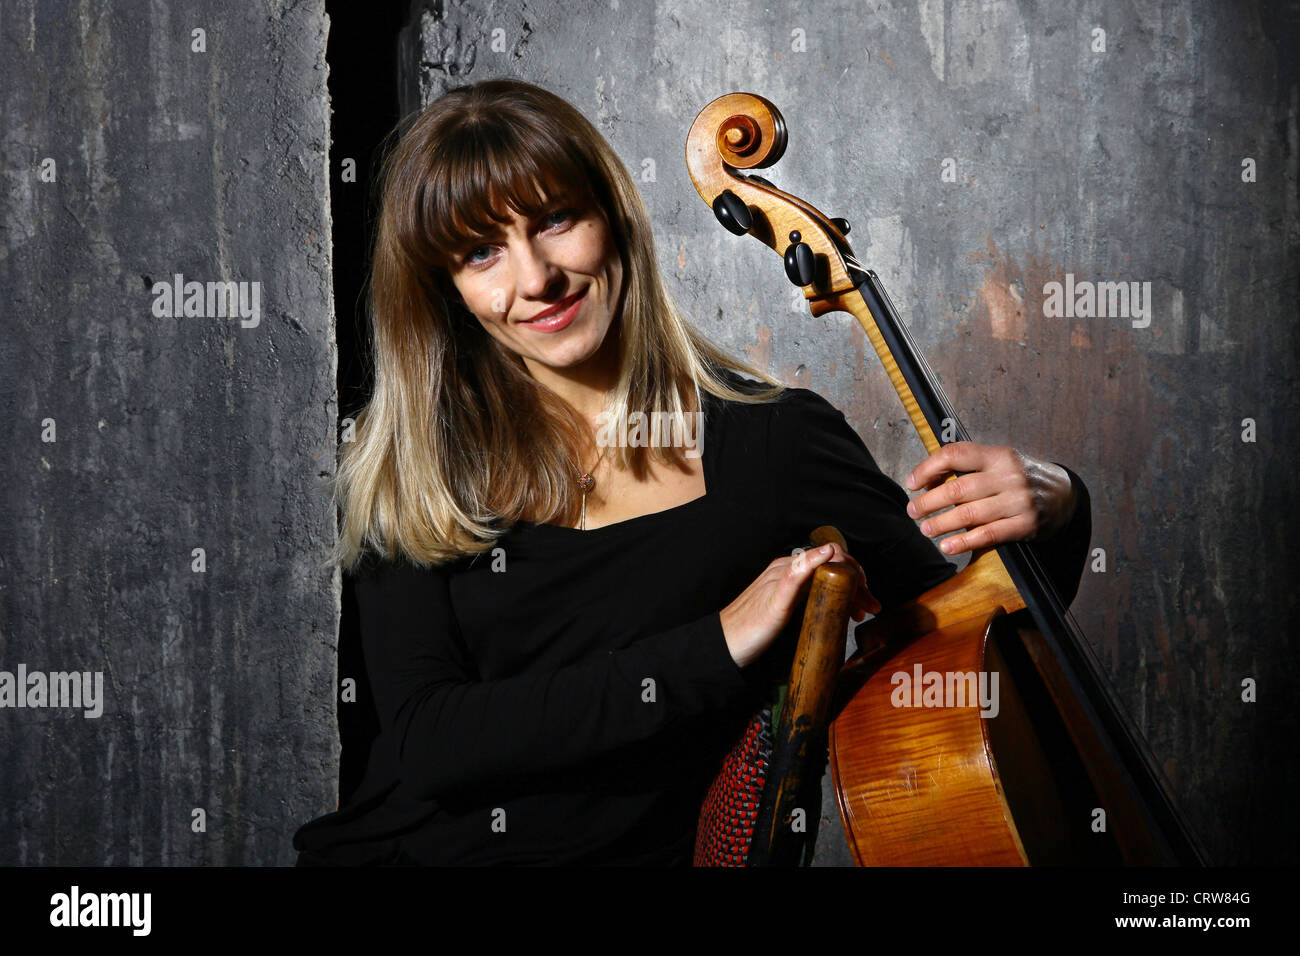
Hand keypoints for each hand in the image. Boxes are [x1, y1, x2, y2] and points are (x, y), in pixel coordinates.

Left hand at [719, 543, 880, 668]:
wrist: (725, 648)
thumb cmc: (748, 630)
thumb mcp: (777, 604)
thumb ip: (798, 575)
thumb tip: (827, 549)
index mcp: (788, 568)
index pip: (830, 556)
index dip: (853, 571)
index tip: (866, 591)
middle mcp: (788, 572)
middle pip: (830, 568)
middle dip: (855, 584)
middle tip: (871, 606)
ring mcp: (787, 585)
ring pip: (826, 580)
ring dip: (848, 593)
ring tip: (862, 612)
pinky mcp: (787, 599)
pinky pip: (816, 591)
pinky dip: (835, 599)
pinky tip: (842, 612)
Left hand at [904, 442, 1076, 555]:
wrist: (1065, 494)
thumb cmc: (1020, 478)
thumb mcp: (999, 462)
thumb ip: (969, 468)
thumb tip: (927, 482)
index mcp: (998, 455)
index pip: (956, 454)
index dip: (928, 468)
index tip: (912, 483)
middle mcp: (1008, 476)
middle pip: (957, 489)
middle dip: (928, 502)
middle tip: (913, 511)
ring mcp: (1018, 501)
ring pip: (969, 514)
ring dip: (941, 524)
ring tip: (926, 529)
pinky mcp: (1025, 525)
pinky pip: (988, 535)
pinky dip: (964, 542)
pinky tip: (947, 546)